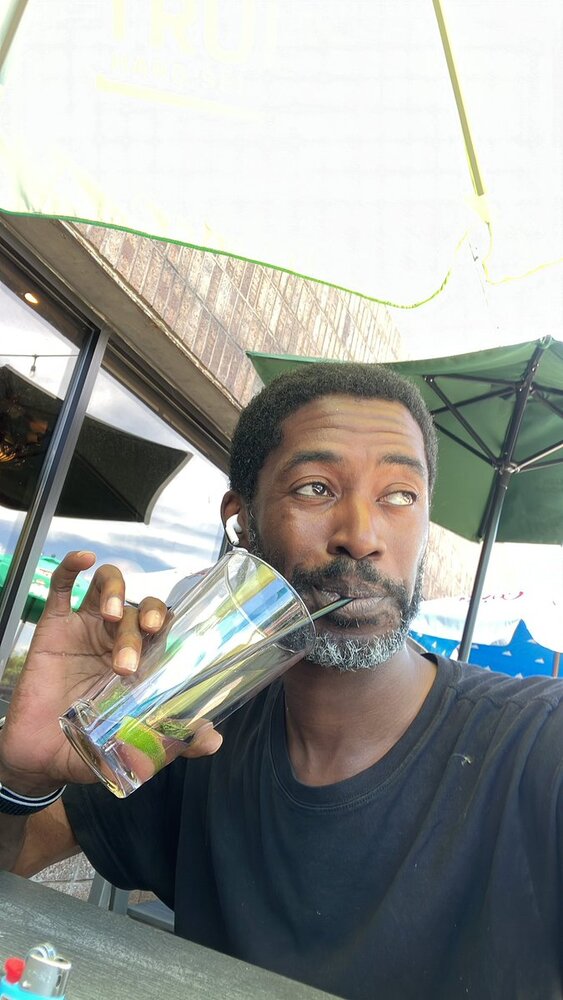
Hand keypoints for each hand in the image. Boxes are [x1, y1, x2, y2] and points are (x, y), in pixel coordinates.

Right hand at [0, 551, 221, 794]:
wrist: (41, 760)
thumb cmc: (90, 747)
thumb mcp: (135, 748)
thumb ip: (173, 742)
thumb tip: (212, 741)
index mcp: (141, 659)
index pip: (164, 624)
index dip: (169, 620)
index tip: (165, 632)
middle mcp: (116, 637)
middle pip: (139, 609)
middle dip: (142, 623)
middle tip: (134, 652)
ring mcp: (85, 628)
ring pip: (109, 587)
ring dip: (117, 592)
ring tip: (113, 616)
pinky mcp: (53, 626)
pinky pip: (62, 586)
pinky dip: (72, 566)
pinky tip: (84, 559)